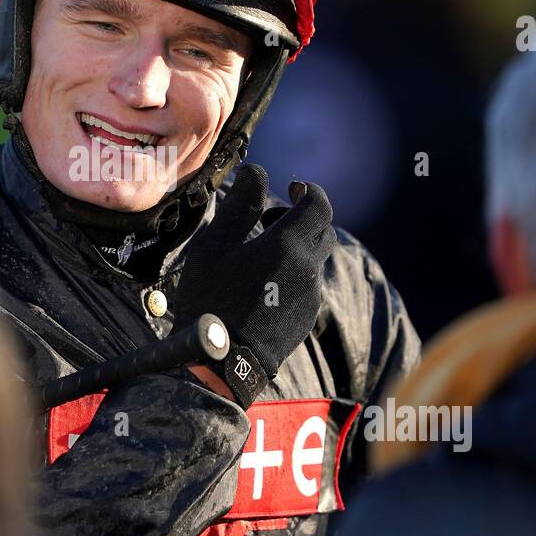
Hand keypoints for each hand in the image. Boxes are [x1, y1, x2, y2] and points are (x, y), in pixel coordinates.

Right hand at [170, 164, 337, 407]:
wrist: (220, 363)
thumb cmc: (212, 299)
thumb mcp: (215, 245)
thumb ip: (240, 204)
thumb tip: (257, 172)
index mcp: (289, 246)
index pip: (319, 205)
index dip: (308, 191)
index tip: (291, 187)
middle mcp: (308, 270)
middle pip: (323, 232)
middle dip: (302, 218)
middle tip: (270, 219)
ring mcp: (310, 298)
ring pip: (314, 261)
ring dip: (296, 247)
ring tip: (260, 253)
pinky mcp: (304, 320)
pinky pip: (307, 286)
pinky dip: (293, 273)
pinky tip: (261, 284)